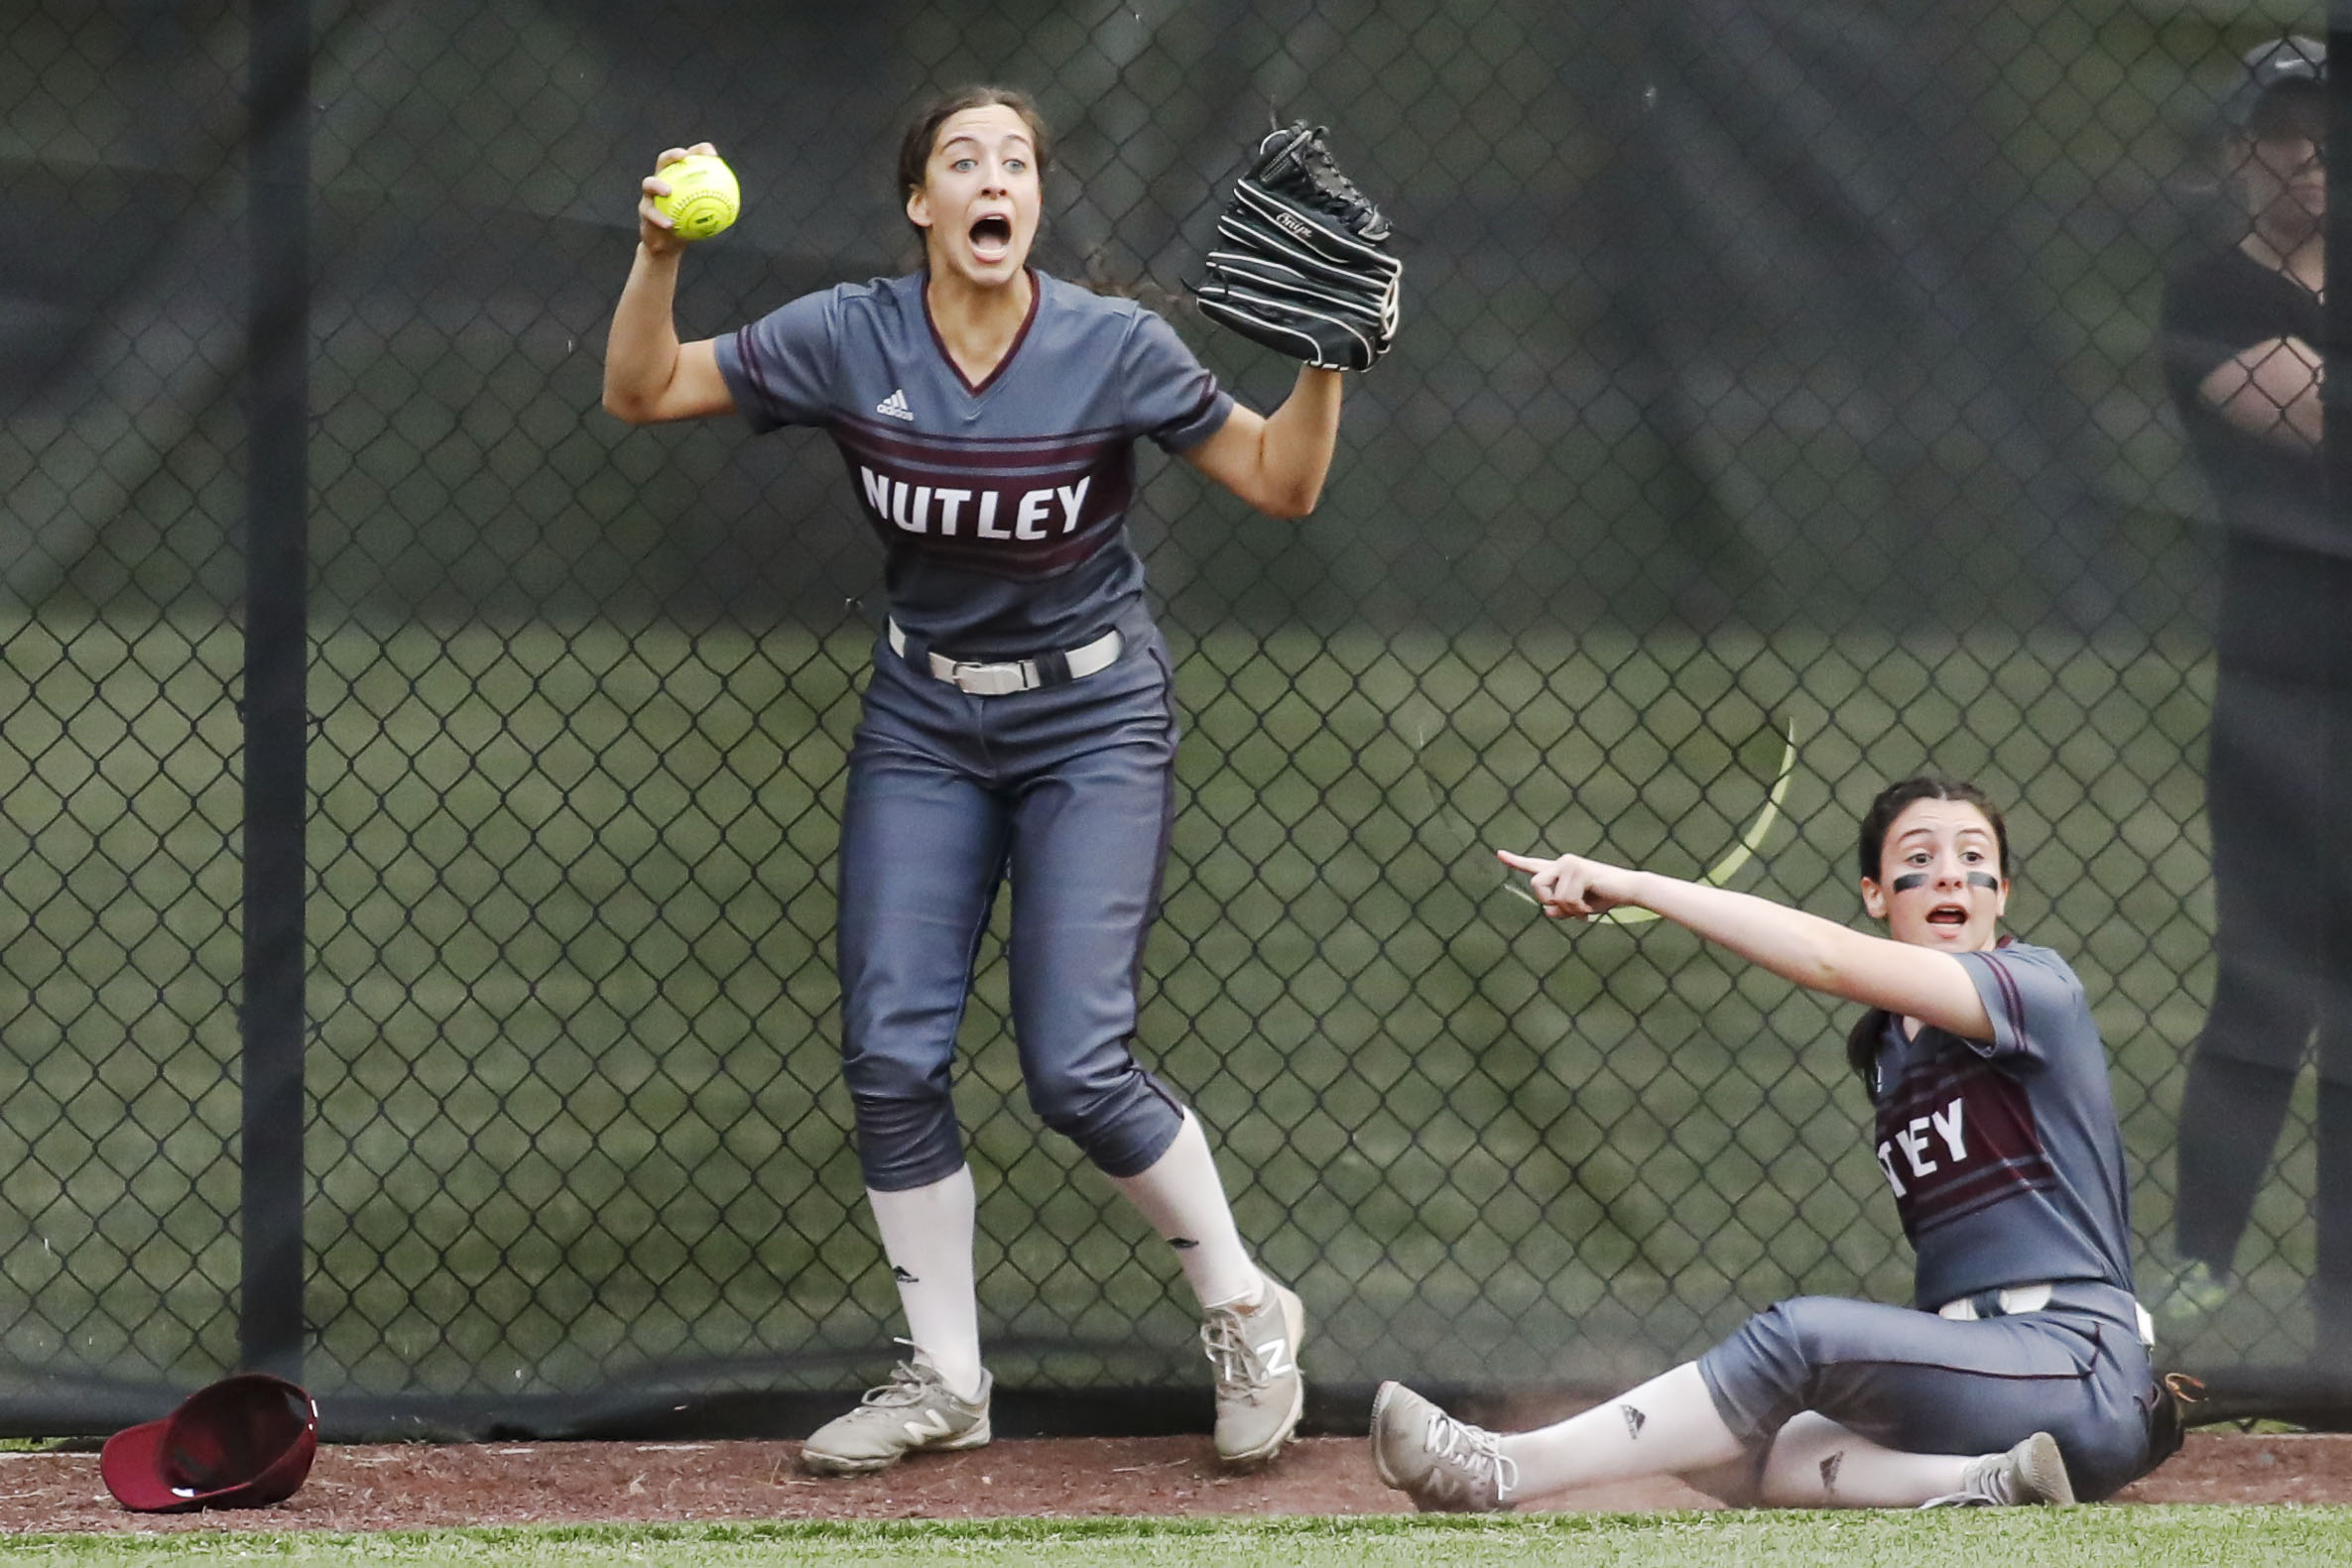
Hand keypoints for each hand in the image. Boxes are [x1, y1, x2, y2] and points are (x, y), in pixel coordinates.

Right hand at [637, 143, 716, 256]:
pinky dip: (659, 218)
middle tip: (683, 156)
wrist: (669, 245)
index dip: (698, 151)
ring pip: (649, 184)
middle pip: (664, 161)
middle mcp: (662, 181)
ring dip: (658, 185)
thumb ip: (717, 208)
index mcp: (678, 178)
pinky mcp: (644, 211)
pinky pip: (650, 213)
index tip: (711, 153)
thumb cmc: (689, 227)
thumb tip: (736, 203)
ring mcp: (650, 195)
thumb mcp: (705, 218)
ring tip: (668, 191)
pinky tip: (669, 224)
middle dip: (672, 155)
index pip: (688, 158)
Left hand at [1495, 849, 1638, 919]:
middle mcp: (1563, 862)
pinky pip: (1567, 899)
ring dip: (1570, 908)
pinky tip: (1591, 902)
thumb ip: (1559, 909)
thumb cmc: (1604, 898)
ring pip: (1554, 898)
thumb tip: (1546, 909)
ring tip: (1587, 904)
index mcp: (1560, 870)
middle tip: (1572, 907)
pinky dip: (1579, 908)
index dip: (1515, 861)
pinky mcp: (1580, 869)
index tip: (1499, 854)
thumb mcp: (1577, 908)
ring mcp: (1571, 864)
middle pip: (1536, 886)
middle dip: (1549, 901)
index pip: (1534, 866)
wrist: (1629, 890)